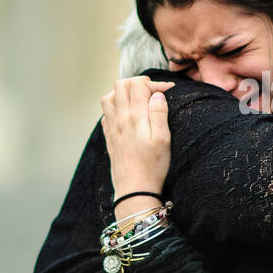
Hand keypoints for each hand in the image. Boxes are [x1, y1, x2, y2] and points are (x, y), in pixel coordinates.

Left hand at [100, 76, 175, 198]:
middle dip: (138, 83)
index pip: (139, 85)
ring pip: (109, 96)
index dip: (155, 84)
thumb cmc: (153, 166)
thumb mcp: (164, 139)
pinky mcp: (109, 136)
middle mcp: (120, 118)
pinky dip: (115, 106)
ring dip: (123, 92)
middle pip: (121, 85)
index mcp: (135, 117)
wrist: (134, 190)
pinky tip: (126, 114)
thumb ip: (159, 113)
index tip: (167, 91)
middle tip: (152, 92)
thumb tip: (157, 95)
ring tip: (138, 100)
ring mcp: (112, 127)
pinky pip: (105, 112)